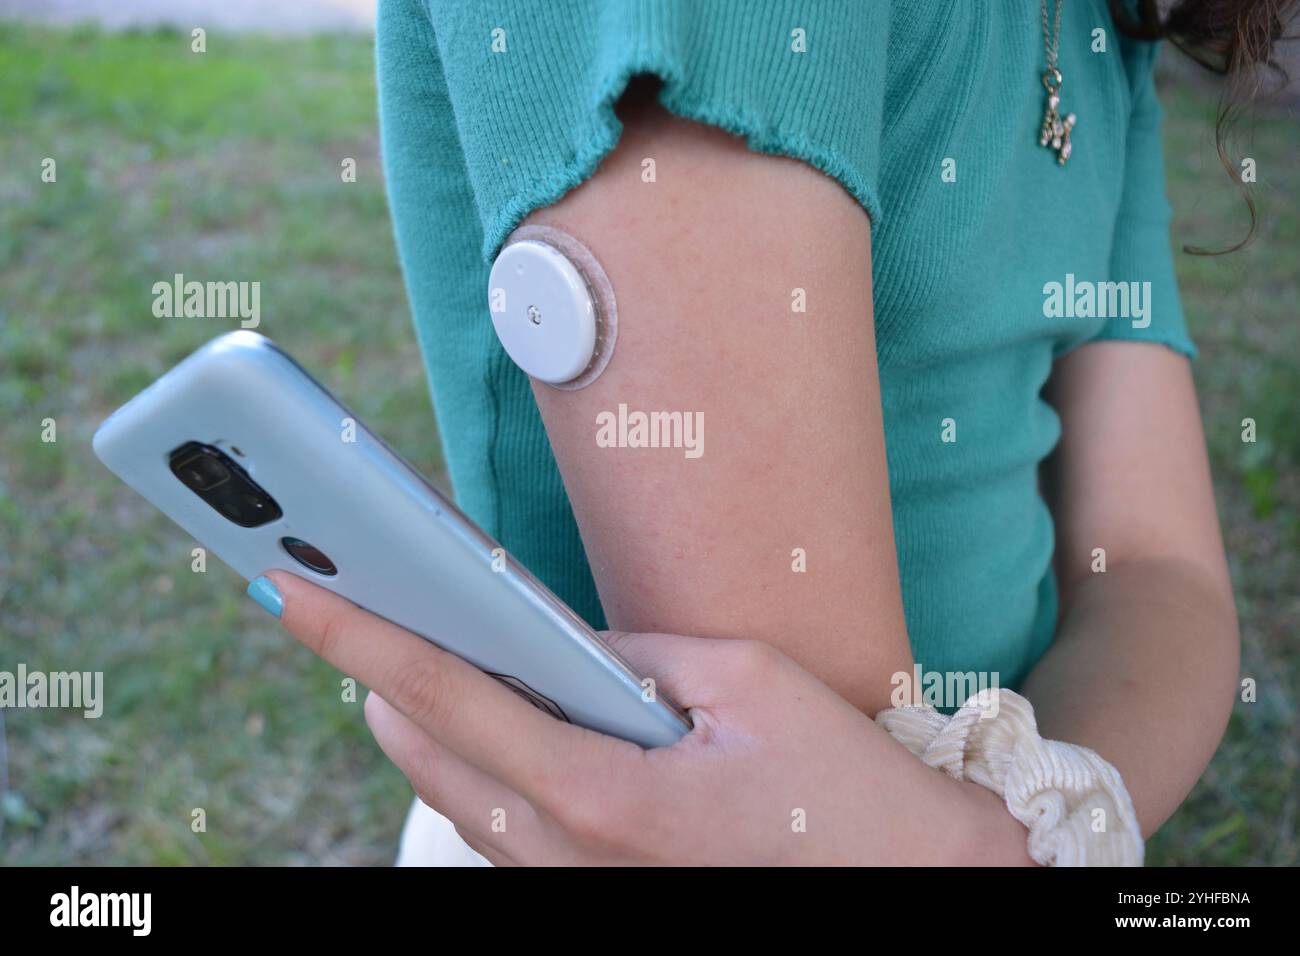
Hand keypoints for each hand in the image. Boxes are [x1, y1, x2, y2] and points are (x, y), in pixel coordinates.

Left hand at [254, 571, 1033, 864]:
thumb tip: (562, 641)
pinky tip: (520, 726)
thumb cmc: (841, 789)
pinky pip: (502, 830)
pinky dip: (485, 768)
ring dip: (435, 727)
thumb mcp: (748, 684)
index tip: (294, 586)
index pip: (447, 696)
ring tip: (454, 657)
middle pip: (420, 757)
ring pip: (454, 799)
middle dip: (386, 678)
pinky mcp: (591, 899)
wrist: (906, 888)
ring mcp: (572, 889)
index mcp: (599, 793)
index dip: (362, 633)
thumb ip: (637, 656)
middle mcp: (564, 855)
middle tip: (381, 606)